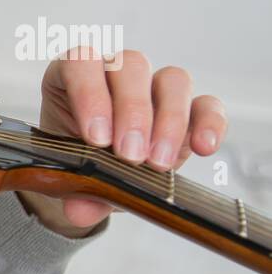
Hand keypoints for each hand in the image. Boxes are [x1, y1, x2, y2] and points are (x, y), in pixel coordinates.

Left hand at [33, 47, 228, 229]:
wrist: (97, 179)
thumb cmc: (75, 162)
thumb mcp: (66, 179)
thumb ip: (70, 190)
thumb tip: (80, 210)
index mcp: (73, 79)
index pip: (80, 63)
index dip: (89, 94)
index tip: (96, 137)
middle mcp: (115, 74)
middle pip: (132, 67)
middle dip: (133, 112)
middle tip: (130, 156)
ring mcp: (154, 89)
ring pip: (172, 79)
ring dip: (169, 121)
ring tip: (158, 163)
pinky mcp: (188, 110)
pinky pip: (206, 104)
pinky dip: (209, 123)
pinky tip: (203, 147)